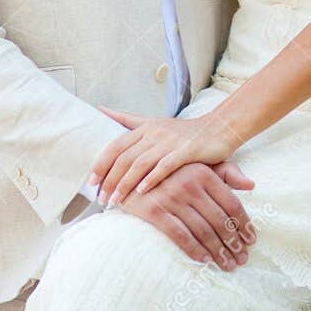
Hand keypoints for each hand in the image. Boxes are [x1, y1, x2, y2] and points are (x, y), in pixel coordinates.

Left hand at [90, 109, 240, 206]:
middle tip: (101, 199)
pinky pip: (165, 166)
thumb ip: (128, 120)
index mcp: (145, 127)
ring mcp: (170, 141)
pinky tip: (142, 192)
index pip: (115, 146)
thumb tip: (100, 110)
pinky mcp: (187, 151)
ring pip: (141, 163)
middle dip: (110, 179)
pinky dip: (152, 179)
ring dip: (125, 184)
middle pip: (124, 157)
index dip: (101, 164)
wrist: (219, 128)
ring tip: (116, 201)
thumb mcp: (154, 123)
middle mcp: (155, 132)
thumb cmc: (184, 132)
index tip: (91, 182)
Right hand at [111, 161, 256, 271]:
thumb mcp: (198, 165)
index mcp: (203, 173)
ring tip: (228, 264)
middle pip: (219, 220)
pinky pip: (180, 236)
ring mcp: (171, 198)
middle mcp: (189, 184)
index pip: (231, 203)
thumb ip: (226, 173)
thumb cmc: (171, 171)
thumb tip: (252, 185)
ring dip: (218, 251)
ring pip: (202, 231)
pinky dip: (195, 250)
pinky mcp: (154, 211)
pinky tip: (205, 261)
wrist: (128, 173)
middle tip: (242, 259)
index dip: (244, 224)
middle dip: (233, 243)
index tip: (251, 240)